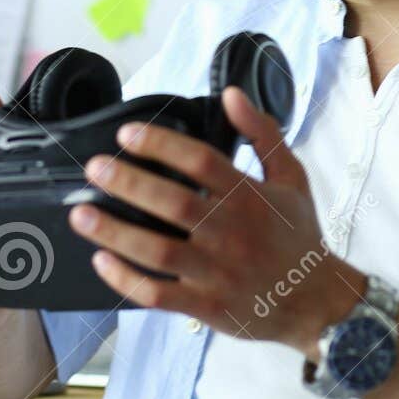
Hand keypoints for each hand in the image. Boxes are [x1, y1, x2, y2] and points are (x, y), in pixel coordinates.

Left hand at [68, 86, 365, 353]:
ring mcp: (217, 272)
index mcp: (250, 197)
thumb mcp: (292, 177)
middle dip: (129, 183)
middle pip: (174, 202)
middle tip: (94, 169)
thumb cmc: (299, 236)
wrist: (317, 302)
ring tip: (81, 215)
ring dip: (116, 233)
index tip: (126, 135)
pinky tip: (101, 261)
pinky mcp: (207, 305)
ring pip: (159, 251)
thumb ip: (262, 134)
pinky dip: (127, 280)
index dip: (161, 144)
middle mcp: (231, 233)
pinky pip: (159, 294)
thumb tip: (231, 93)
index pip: (201, 161)